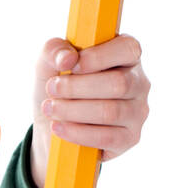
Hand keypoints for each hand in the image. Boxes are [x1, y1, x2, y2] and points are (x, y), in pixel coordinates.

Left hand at [30, 34, 149, 187]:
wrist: (52, 127)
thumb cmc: (58, 89)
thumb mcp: (48, 63)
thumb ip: (53, 50)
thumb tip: (67, 58)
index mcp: (126, 55)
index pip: (127, 48)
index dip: (98, 56)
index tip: (72, 65)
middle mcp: (138, 82)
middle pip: (118, 83)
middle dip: (78, 87)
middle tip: (52, 89)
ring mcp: (137, 112)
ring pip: (110, 111)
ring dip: (73, 110)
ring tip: (50, 108)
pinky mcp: (130, 138)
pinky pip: (106, 137)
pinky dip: (77, 132)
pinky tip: (57, 127)